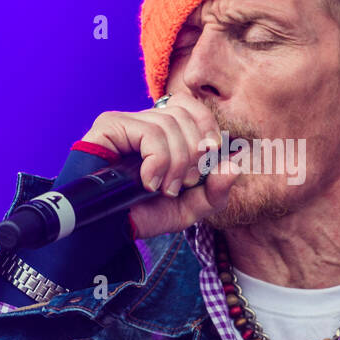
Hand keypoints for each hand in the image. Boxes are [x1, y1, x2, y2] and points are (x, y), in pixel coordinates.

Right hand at [80, 96, 239, 238]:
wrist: (105, 232)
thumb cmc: (142, 216)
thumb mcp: (188, 209)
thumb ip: (216, 191)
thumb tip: (235, 165)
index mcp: (162, 133)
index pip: (191, 106)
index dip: (207, 128)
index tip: (209, 159)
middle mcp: (143, 122)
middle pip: (184, 115)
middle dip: (193, 154)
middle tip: (181, 185)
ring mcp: (125, 122)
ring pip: (168, 125)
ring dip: (175, 164)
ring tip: (163, 189)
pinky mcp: (109, 127)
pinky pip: (149, 132)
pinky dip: (158, 161)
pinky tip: (147, 182)